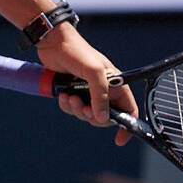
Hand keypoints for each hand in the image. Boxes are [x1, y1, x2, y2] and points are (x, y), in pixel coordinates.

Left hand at [36, 23, 137, 145]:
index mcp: (117, 84)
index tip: (118, 140)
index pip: (129, 109)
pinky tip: (62, 94)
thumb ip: (100, 95)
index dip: (127, 126)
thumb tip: (102, 118)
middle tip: (83, 108)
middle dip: (92, 116)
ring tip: (69, 97)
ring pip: (87, 114)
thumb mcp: (94, 72)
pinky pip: (73, 109)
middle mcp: (105, 89)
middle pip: (106, 117)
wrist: (53, 43)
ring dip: (77, 110)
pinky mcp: (74, 91)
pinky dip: (67, 105)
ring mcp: (88, 92)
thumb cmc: (78, 52)